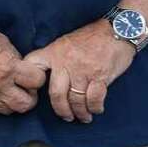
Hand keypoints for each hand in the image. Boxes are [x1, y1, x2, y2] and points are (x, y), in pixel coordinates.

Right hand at [0, 20, 45, 113]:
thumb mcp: (3, 43)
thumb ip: (17, 61)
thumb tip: (27, 73)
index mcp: (7, 66)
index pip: (37, 81)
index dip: (37, 76)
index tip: (31, 74)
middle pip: (26, 104)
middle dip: (29, 95)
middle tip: (24, 87)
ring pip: (10, 110)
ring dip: (13, 100)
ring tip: (8, 89)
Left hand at [21, 19, 136, 122]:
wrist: (119, 29)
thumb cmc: (92, 37)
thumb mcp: (65, 42)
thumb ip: (56, 57)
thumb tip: (49, 76)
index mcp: (54, 52)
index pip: (33, 64)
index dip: (29, 81)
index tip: (33, 93)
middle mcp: (66, 63)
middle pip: (56, 94)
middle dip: (61, 110)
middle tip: (66, 116)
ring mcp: (83, 71)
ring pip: (76, 99)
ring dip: (80, 112)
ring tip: (83, 117)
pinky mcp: (101, 76)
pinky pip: (94, 99)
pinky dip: (95, 108)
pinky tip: (96, 109)